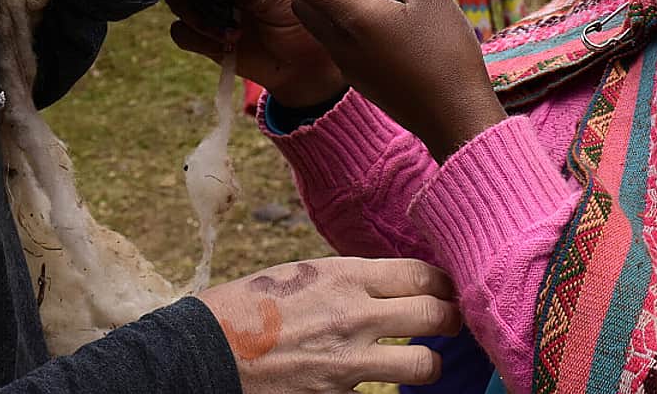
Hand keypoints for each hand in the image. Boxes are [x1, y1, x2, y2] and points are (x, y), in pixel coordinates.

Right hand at [165, 0, 348, 107]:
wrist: (301, 65)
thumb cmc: (301, 25)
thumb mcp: (286, 2)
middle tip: (223, 7)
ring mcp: (210, 3)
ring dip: (197, 16)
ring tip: (230, 33)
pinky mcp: (202, 32)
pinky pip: (179, 30)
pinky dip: (197, 38)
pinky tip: (226, 46)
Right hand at [197, 257, 460, 392]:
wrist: (205, 352)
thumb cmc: (248, 307)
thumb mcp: (303, 274)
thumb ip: (350, 280)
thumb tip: (390, 285)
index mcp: (346, 276)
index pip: (423, 274)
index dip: (444, 283)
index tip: (446, 288)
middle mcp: (356, 316)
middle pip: (437, 315)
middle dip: (451, 319)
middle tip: (450, 322)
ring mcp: (349, 363)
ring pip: (424, 365)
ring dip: (428, 363)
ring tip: (421, 361)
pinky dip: (383, 391)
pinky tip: (375, 381)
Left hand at [288, 0, 506, 160]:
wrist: (454, 116)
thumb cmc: (446, 53)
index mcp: (351, 17)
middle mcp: (339, 42)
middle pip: (303, 0)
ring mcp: (346, 64)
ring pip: (320, 22)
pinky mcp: (358, 78)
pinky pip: (338, 41)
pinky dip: (348, 21)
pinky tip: (388, 19)